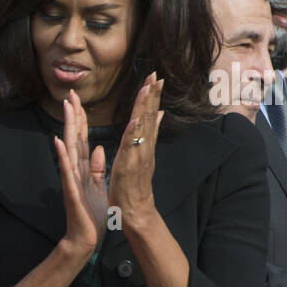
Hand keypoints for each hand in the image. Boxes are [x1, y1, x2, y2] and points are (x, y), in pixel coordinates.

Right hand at [54, 89, 108, 259]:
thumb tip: (100, 149)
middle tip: (71, 94)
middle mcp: (75, 170)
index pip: (82, 139)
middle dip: (73, 116)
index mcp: (84, 169)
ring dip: (67, 128)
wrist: (85, 238)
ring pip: (69, 149)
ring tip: (66, 109)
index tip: (78, 100)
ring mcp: (71, 179)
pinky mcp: (71, 191)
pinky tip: (59, 141)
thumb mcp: (98, 186)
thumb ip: (97, 168)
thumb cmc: (92, 215)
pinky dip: (63, 156)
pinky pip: (66, 171)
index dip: (81, 119)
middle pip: (74, 138)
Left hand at [109, 74, 163, 224]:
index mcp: (144, 145)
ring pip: (142, 128)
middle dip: (151, 96)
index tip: (154, 77)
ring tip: (148, 88)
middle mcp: (144, 148)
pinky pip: (131, 148)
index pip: (149, 116)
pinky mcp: (128, 167)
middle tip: (155, 74)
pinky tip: (136, 120)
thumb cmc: (136, 185)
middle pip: (149, 117)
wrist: (136, 211)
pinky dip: (134, 133)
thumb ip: (151, 135)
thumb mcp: (144, 156)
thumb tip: (159, 115)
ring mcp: (137, 157)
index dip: (151, 97)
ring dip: (145, 108)